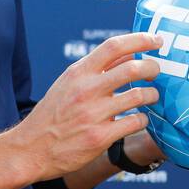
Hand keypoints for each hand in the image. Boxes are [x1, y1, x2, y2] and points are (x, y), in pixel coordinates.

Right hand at [13, 32, 162, 183]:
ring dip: (152, 94)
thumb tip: (128, 52)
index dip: (140, 39)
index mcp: (78, 72)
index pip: (114, 46)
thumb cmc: (53, 114)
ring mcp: (94, 114)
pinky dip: (143, 119)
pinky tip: (139, 119)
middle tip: (156, 71)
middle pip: (133, 68)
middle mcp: (86, 90)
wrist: (31, 149)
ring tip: (151, 96)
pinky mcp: (100, 137)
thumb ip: (96, 69)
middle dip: (152, 67)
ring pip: (139, 95)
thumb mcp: (68, 83)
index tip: (156, 40)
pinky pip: (135, 122)